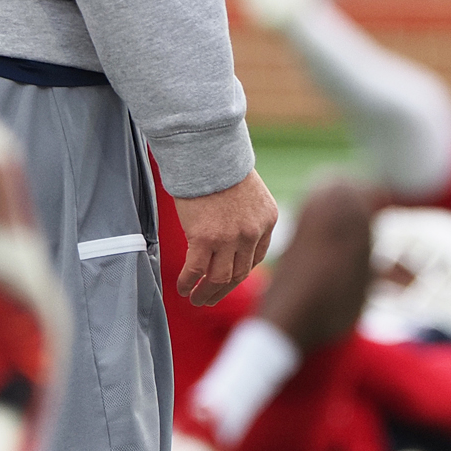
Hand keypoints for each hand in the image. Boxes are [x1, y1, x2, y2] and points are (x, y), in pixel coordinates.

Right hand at [172, 168, 278, 306]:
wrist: (206, 151)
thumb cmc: (221, 166)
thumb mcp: (248, 192)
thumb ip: (247, 216)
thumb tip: (232, 235)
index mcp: (267, 220)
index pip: (257, 257)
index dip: (241, 272)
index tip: (229, 280)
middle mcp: (252, 233)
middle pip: (240, 273)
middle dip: (224, 289)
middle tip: (210, 299)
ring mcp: (229, 238)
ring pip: (219, 278)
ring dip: (207, 293)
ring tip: (196, 299)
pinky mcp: (205, 239)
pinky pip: (196, 271)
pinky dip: (189, 283)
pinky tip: (182, 288)